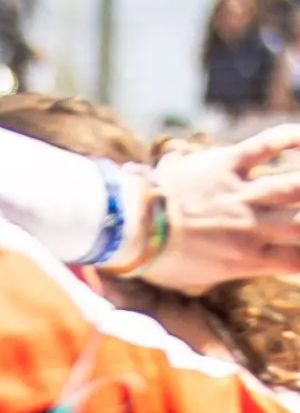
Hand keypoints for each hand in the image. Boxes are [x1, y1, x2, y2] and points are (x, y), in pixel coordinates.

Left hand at [144, 127, 299, 293]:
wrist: (129, 228)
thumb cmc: (158, 257)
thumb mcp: (200, 276)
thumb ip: (236, 266)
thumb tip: (255, 263)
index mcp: (247, 259)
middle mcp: (251, 227)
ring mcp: (240, 194)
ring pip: (296, 184)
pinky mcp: (226, 165)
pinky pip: (265, 145)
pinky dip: (289, 136)